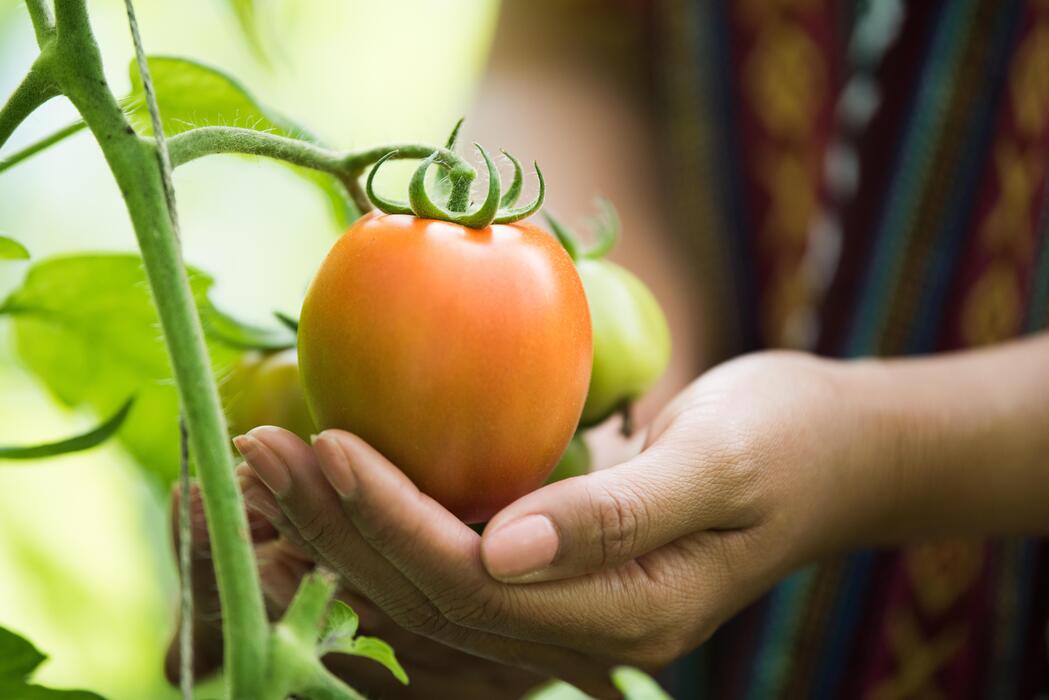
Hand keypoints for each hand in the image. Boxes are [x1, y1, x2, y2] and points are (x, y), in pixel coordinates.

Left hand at [235, 351, 877, 695]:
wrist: (832, 450)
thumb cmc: (786, 440)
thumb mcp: (719, 461)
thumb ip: (620, 511)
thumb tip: (506, 546)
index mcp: (628, 611)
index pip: (476, 581)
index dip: (393, 519)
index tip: (324, 446)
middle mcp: (583, 629)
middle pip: (432, 594)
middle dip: (341, 524)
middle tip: (260, 449)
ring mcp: (567, 608)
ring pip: (427, 589)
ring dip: (344, 528)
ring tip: (273, 464)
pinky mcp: (555, 574)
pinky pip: (448, 573)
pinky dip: (383, 533)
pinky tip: (331, 497)